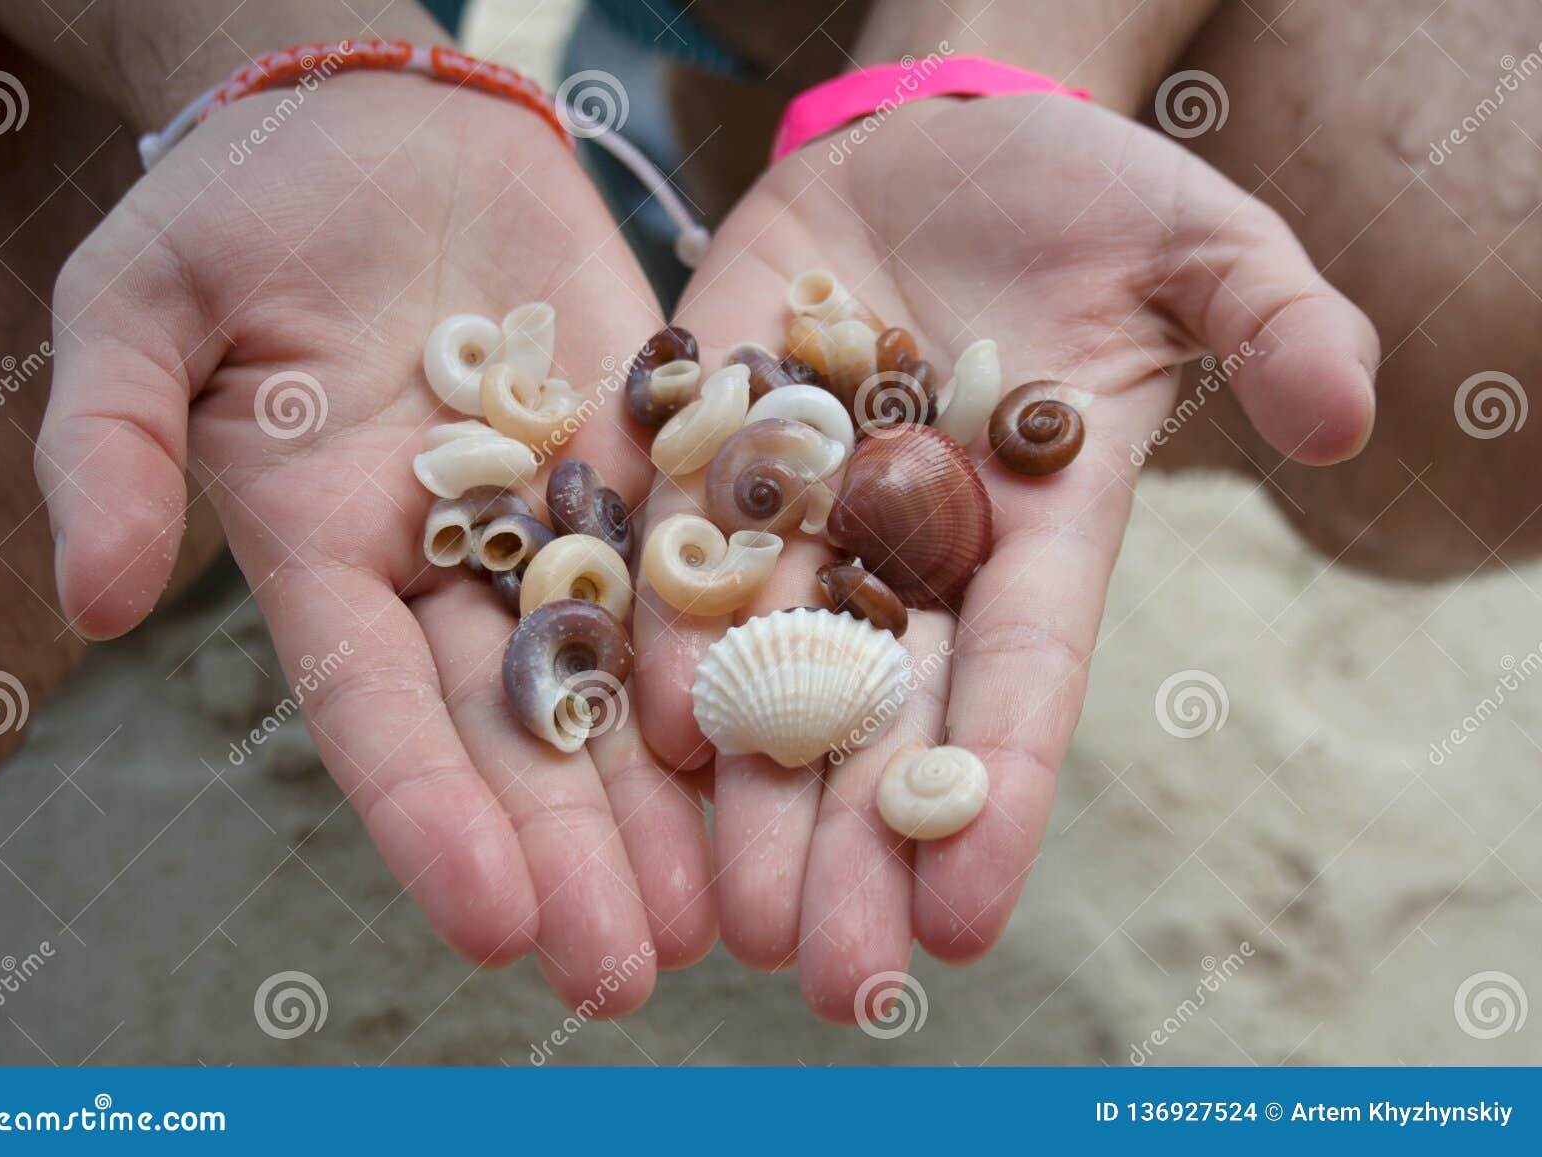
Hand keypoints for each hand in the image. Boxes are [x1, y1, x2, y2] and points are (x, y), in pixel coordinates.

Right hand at [38, 73, 715, 1011]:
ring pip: (624, 668)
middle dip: (571, 849)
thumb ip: (111, 444)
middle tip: (631, 971)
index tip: (493, 925)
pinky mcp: (651, 452)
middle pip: (518, 723)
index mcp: (329, 556)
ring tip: (728, 905)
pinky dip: (747, 637)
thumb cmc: (240, 206)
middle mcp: (456, 566)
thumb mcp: (140, 306)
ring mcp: (565, 515)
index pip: (377, 709)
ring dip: (673, 789)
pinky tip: (801, 726)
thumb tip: (83, 602)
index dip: (430, 817)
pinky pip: (705, 547)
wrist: (386, 123)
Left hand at [636, 94, 1376, 1018]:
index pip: (1023, 676)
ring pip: (762, 658)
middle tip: (827, 975)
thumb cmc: (1083, 196)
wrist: (932, 141)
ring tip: (716, 912)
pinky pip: (668, 541)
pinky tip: (628, 735)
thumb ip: (1274, 320)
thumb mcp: (1199, 241)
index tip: (968, 919)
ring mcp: (800, 499)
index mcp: (1037, 527)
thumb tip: (1353, 412)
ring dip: (738, 787)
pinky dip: (650, 629)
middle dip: (851, 843)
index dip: (997, 793)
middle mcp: (911, 543)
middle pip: (879, 708)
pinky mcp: (703, 437)